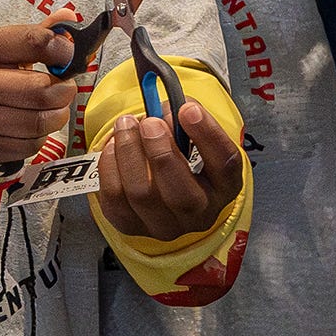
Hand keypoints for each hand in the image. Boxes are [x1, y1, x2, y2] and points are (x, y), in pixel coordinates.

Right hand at [0, 24, 76, 171]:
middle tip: (65, 86)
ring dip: (57, 114)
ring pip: (37, 122)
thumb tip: (68, 17)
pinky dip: (40, 135)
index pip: (28, 41)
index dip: (60, 48)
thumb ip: (30, 36)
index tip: (67, 54)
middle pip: (38, 89)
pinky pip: (28, 146)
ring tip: (54, 106)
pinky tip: (34, 125)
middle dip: (63, 88)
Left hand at [93, 90, 243, 244]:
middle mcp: (199, 213)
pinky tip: (114, 146)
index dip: (207, 134)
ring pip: (142, 194)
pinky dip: (110, 166)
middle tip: (149, 122)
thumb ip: (184, 120)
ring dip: (129, 151)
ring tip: (126, 126)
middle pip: (181, 194)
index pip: (225, 164)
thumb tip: (160, 109)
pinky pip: (114, 198)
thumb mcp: (194, 137)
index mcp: (224, 186)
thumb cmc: (182, 158)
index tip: (187, 109)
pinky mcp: (132, 226)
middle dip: (161, 152)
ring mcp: (165, 225)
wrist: (163, 193)